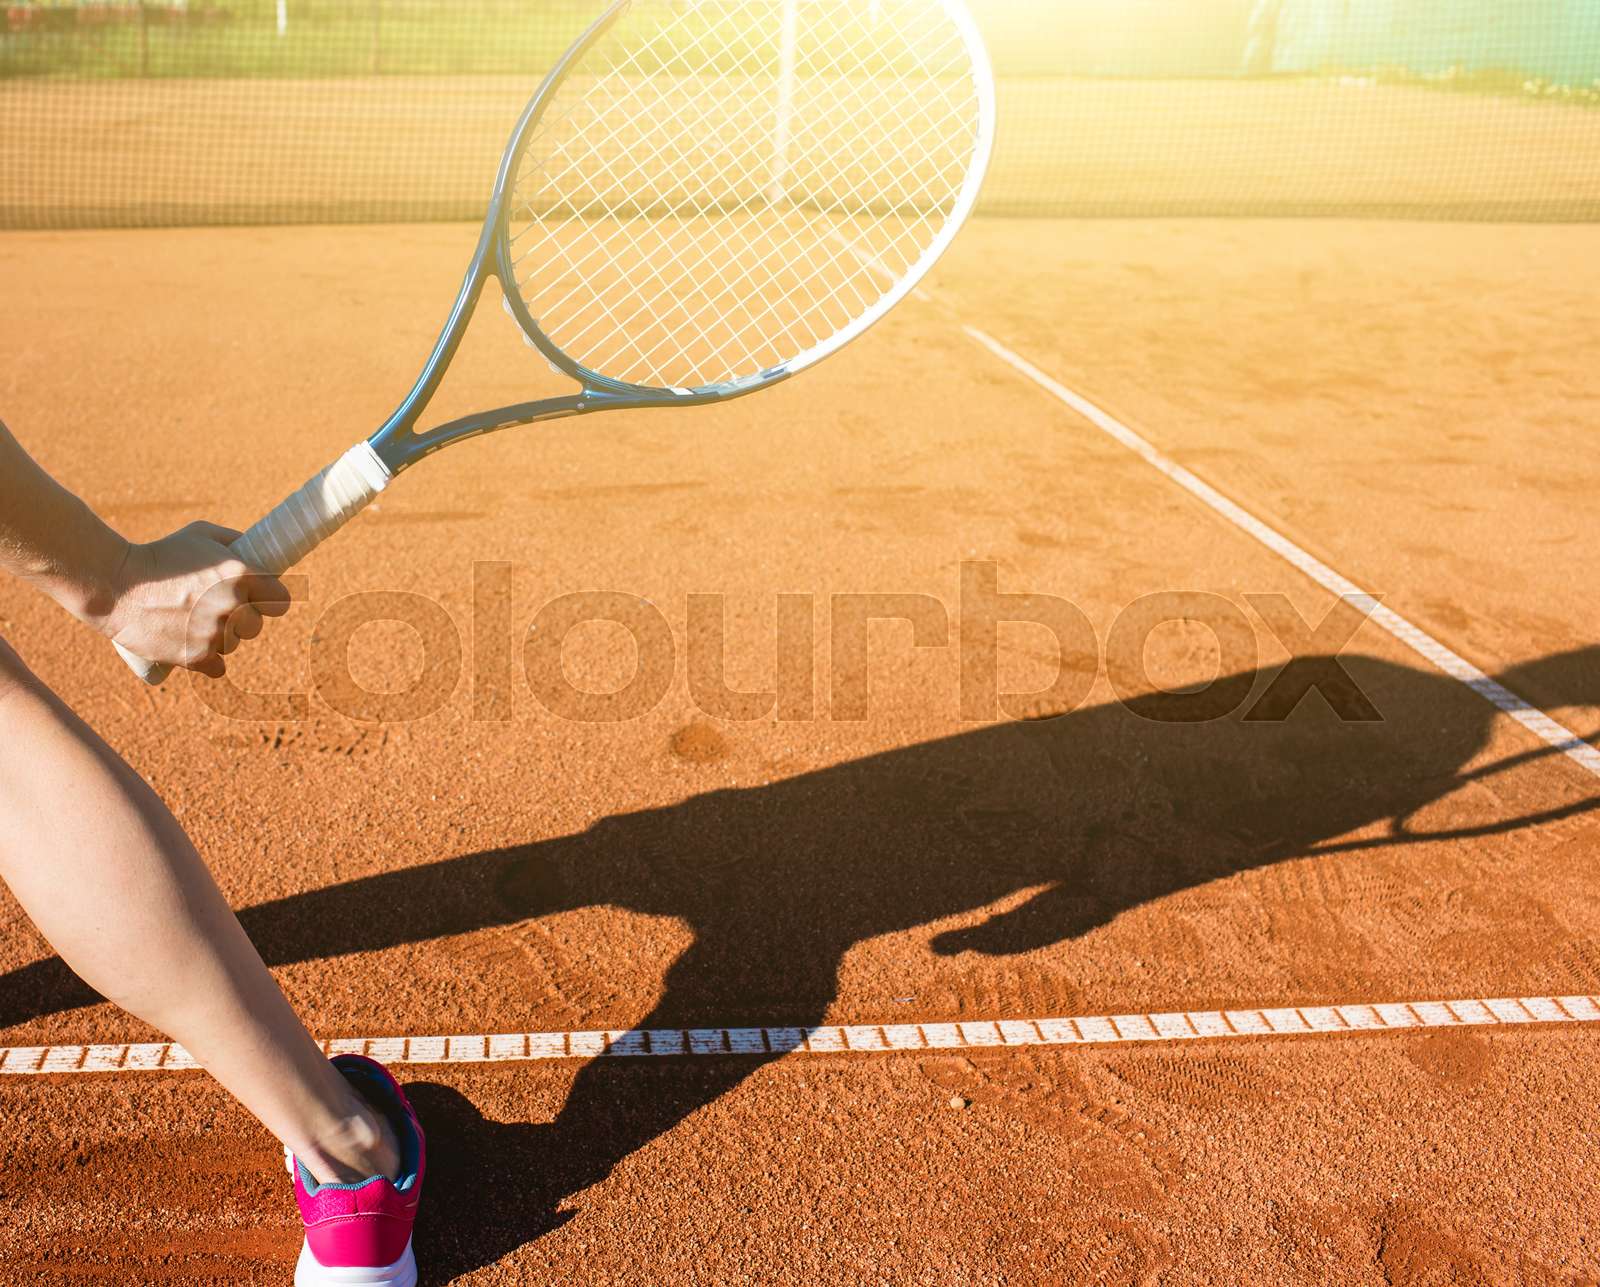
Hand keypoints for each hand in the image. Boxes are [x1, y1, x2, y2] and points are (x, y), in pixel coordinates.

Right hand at [97, 522, 289, 677]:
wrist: (116, 584)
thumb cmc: (161, 554)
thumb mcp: (200, 534)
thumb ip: (234, 541)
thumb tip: (259, 551)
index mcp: (242, 575)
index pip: (281, 600)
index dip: (271, 599)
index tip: (260, 599)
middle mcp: (233, 606)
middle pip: (256, 625)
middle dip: (242, 618)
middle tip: (218, 610)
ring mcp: (214, 633)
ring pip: (233, 644)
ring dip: (221, 638)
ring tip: (195, 623)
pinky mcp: (195, 656)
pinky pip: (218, 667)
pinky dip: (209, 661)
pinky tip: (199, 649)